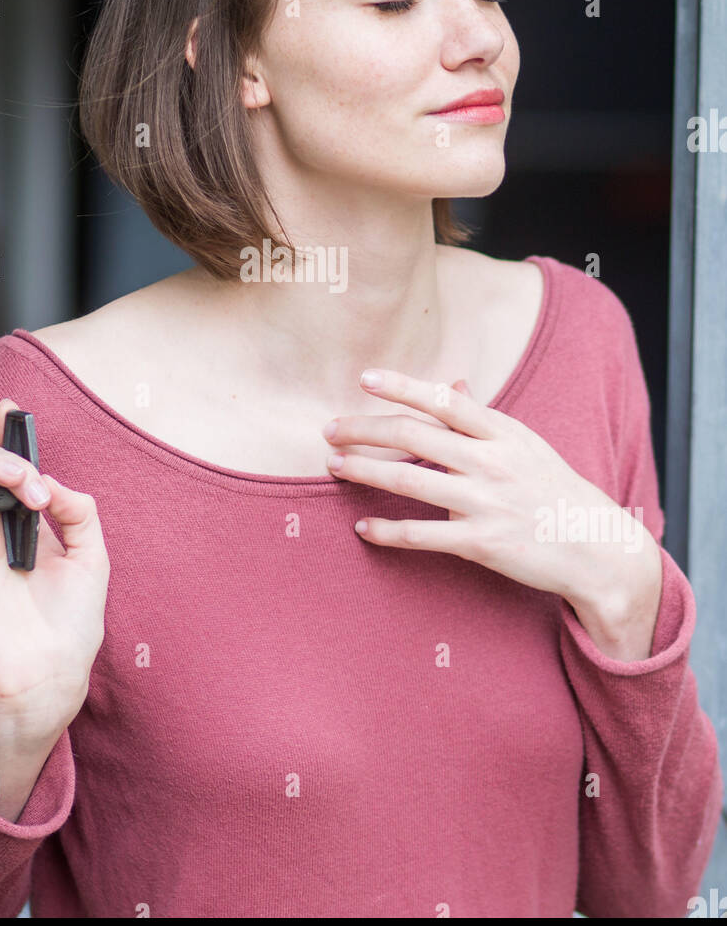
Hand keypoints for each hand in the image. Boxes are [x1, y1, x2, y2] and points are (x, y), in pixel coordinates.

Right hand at [0, 398, 110, 735]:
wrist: (47, 678)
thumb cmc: (71, 625)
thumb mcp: (93, 559)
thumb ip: (79, 512)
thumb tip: (51, 481)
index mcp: (27, 527)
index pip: (11, 474)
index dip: (7, 440)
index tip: (9, 409)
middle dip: (9, 457)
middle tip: (34, 484)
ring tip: (26, 487)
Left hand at [323, 370, 662, 659]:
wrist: (595, 546)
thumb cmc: (553, 489)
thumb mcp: (524, 445)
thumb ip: (482, 418)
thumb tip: (451, 385)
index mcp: (502, 432)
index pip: (443, 399)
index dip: (401, 386)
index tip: (364, 379)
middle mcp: (491, 461)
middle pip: (413, 435)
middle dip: (364, 429)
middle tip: (330, 430)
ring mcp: (486, 502)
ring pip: (408, 480)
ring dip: (363, 471)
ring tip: (333, 467)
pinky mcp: (481, 543)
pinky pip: (421, 535)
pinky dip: (386, 531)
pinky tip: (363, 528)